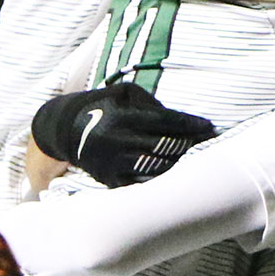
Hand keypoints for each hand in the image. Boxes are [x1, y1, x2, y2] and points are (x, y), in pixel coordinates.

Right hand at [31, 84, 216, 186]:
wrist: (64, 130)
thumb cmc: (101, 106)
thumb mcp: (121, 94)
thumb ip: (149, 102)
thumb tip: (177, 118)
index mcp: (121, 116)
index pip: (165, 121)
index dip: (190, 125)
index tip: (209, 127)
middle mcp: (117, 140)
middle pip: (165, 145)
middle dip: (190, 144)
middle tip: (210, 143)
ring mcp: (112, 162)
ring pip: (157, 166)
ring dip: (180, 162)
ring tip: (197, 158)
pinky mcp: (108, 179)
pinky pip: (141, 181)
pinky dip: (161, 177)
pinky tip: (176, 173)